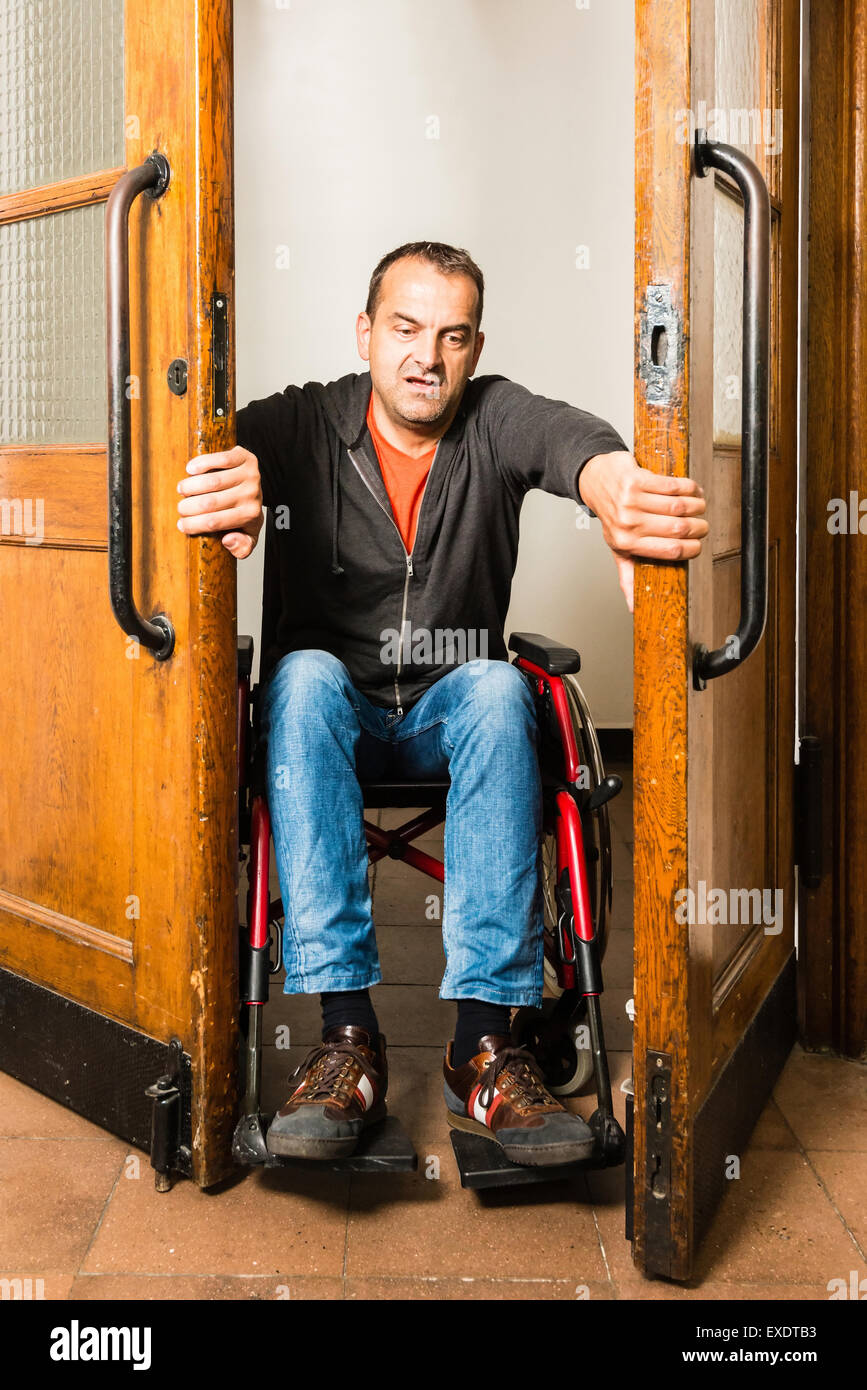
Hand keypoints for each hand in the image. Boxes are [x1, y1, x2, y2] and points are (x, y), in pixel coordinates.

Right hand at [176, 445, 263, 557]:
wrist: (256, 485)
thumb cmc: (246, 513)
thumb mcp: (248, 537)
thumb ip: (242, 548)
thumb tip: (228, 540)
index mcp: (251, 516)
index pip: (215, 522)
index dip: (193, 525)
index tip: (181, 525)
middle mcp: (252, 495)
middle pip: (210, 503)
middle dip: (188, 507)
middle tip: (181, 508)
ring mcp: (250, 475)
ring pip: (212, 481)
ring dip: (190, 486)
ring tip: (182, 490)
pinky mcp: (244, 457)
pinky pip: (220, 459)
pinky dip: (202, 464)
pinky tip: (190, 470)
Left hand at [578, 451, 707, 612]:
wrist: (595, 481)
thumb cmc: (612, 516)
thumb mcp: (618, 548)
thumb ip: (628, 576)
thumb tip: (634, 607)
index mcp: (627, 544)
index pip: (671, 551)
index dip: (692, 549)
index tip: (698, 545)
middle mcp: (628, 523)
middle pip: (679, 528)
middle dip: (698, 527)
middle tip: (702, 526)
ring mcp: (631, 500)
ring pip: (679, 505)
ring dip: (697, 505)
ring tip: (699, 507)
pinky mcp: (636, 479)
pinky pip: (672, 485)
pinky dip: (689, 487)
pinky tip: (693, 490)